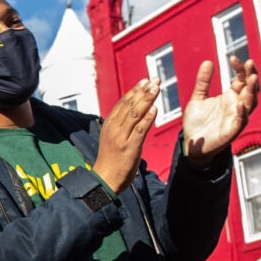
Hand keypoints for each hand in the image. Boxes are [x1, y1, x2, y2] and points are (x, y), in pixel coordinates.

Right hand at [92, 78, 157, 193]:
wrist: (104, 180)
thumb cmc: (111, 161)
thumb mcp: (113, 139)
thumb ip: (123, 126)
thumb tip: (136, 115)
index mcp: (109, 125)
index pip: (122, 103)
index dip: (134, 91)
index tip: (144, 81)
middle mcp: (114, 128)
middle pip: (129, 105)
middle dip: (143, 91)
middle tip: (154, 80)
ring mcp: (121, 137)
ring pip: (135, 114)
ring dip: (146, 99)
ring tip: (156, 88)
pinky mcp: (129, 147)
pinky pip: (140, 130)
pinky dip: (147, 119)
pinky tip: (154, 109)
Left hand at [182, 57, 258, 165]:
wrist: (191, 143)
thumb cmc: (197, 122)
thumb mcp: (198, 98)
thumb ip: (203, 81)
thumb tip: (207, 62)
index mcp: (230, 97)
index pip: (241, 79)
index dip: (240, 68)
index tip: (233, 57)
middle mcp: (236, 106)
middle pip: (250, 89)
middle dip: (252, 76)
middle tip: (249, 63)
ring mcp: (236, 118)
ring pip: (250, 103)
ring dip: (252, 91)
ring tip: (251, 78)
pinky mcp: (232, 131)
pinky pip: (241, 121)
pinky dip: (242, 112)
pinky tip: (240, 104)